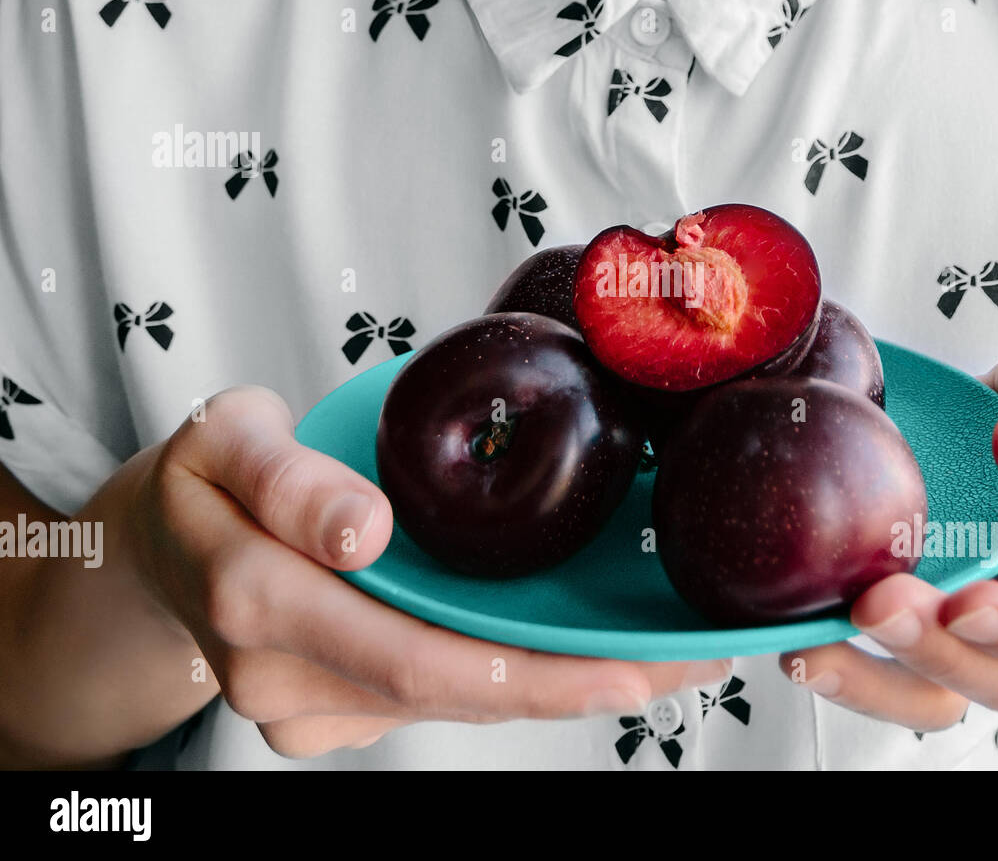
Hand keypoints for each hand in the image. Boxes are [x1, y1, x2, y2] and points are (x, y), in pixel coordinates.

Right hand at [123, 386, 728, 756]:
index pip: (417, 659)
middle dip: (574, 687)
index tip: (625, 671)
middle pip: (454, 696)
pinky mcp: (331, 711)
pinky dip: (510, 679)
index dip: (529, 676)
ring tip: (659, 656)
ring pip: (452, 704)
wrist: (161, 541)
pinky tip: (575, 651)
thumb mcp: (226, 439)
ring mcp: (307, 707)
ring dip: (555, 685)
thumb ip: (286, 480)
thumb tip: (362, 530)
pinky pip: (434, 697)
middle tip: (683, 667)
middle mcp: (284, 679)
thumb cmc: (204, 478)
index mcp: (260, 603)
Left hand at [780, 314, 997, 730]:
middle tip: (873, 605)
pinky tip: (793, 640)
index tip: (968, 605)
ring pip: (942, 693)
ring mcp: (982, 612)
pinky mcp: (924, 603)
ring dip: (876, 683)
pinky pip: (891, 664)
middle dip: (937, 656)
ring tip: (809, 650)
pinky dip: (843, 664)